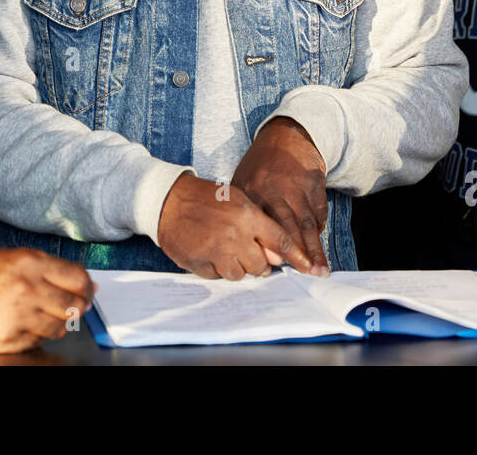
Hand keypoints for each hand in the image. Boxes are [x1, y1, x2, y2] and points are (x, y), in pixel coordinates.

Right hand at [0, 248, 94, 353]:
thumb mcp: (20, 259)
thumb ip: (55, 269)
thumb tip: (91, 285)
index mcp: (32, 263)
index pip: (79, 279)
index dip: (88, 287)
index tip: (88, 291)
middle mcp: (27, 289)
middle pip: (74, 305)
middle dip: (78, 307)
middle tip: (72, 306)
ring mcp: (18, 316)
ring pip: (60, 327)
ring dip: (58, 322)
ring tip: (44, 314)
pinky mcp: (10, 339)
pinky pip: (40, 341)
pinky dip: (38, 334)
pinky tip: (27, 323)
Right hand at [157, 172, 316, 279]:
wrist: (168, 200)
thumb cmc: (207, 199)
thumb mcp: (238, 200)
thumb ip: (260, 225)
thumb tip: (278, 256)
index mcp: (247, 216)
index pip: (280, 241)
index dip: (296, 257)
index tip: (308, 268)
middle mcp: (234, 236)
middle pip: (261, 266)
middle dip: (260, 264)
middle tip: (250, 254)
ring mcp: (216, 251)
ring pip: (240, 275)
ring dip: (238, 267)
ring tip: (228, 252)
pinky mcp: (199, 264)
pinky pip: (218, 277)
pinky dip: (217, 269)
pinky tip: (210, 253)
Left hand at [230, 116, 329, 275]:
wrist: (285, 134)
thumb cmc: (260, 167)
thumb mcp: (243, 184)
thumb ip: (247, 216)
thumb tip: (260, 253)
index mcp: (250, 192)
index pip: (259, 228)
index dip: (270, 251)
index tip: (276, 270)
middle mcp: (272, 190)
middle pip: (287, 229)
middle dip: (298, 255)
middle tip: (307, 275)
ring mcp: (295, 185)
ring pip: (307, 224)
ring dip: (315, 249)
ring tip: (320, 270)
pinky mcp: (314, 181)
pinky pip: (319, 211)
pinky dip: (319, 228)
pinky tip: (317, 241)